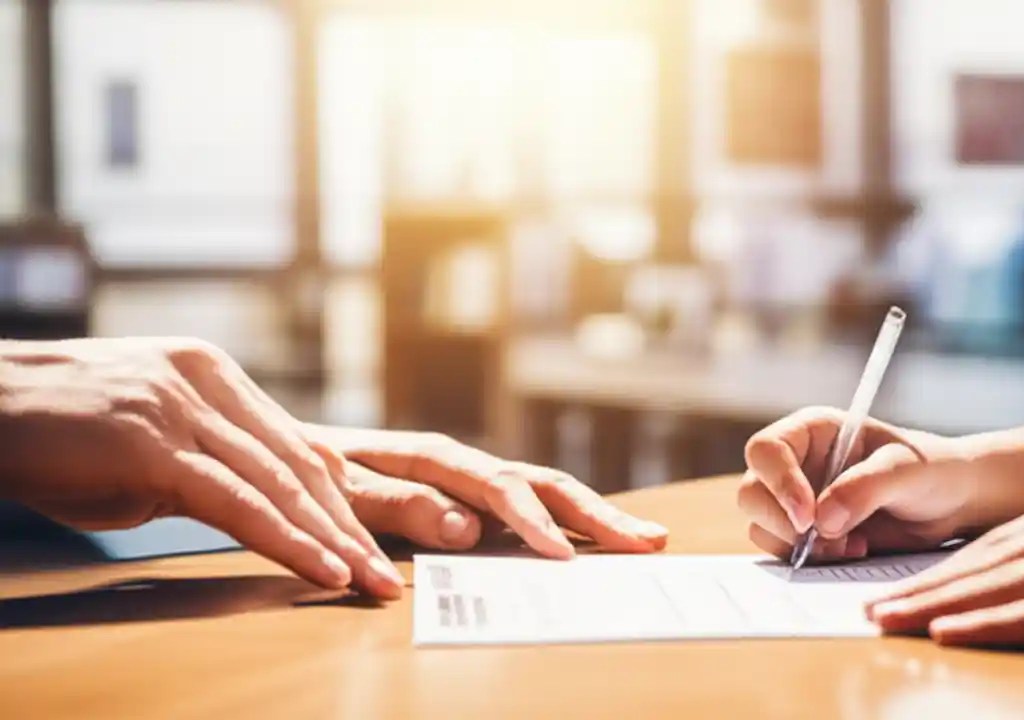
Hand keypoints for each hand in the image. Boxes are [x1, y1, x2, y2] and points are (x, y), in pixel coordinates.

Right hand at [0, 338, 402, 598]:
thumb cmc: (57, 436)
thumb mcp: (146, 443)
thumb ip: (206, 463)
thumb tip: (257, 507)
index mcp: (214, 375)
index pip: (296, 445)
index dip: (339, 500)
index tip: (370, 546)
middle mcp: (208, 381)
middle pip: (300, 464)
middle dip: (350, 527)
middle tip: (387, 577)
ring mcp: (181, 407)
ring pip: (280, 482)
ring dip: (331, 541)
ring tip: (369, 583)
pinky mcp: (152, 443)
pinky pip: (236, 501)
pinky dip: (285, 540)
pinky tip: (320, 570)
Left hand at [303, 424, 668, 558]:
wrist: (285, 458)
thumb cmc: (307, 474)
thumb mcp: (339, 490)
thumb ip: (398, 505)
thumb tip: (466, 528)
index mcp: (432, 455)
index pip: (495, 487)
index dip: (532, 522)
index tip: (563, 557)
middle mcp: (463, 464)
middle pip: (542, 484)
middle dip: (596, 515)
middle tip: (648, 541)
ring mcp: (473, 483)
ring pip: (547, 494)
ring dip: (596, 517)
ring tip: (646, 538)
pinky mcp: (474, 501)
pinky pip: (532, 511)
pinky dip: (571, 525)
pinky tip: (601, 543)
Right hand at [738, 407, 975, 560]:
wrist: (953, 504)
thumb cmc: (932, 470)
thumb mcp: (906, 471)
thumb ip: (864, 488)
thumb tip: (822, 520)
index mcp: (812, 431)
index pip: (766, 450)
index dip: (778, 482)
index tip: (808, 515)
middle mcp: (796, 464)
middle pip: (752, 492)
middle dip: (782, 522)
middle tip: (826, 540)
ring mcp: (796, 500)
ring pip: (762, 526)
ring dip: (799, 546)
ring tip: (851, 545)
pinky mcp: (806, 533)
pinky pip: (784, 551)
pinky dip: (812, 560)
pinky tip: (853, 551)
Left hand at [865, 481, 1023, 646]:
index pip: (1003, 540)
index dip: (949, 566)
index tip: (906, 586)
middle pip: (990, 559)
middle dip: (927, 586)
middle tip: (874, 607)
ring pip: (1003, 583)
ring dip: (939, 605)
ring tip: (890, 622)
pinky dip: (991, 623)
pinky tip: (951, 633)